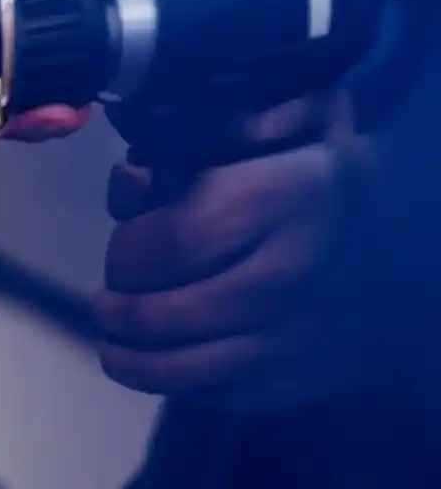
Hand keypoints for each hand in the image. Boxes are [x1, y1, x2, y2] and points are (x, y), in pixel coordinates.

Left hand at [95, 93, 390, 412]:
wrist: (414, 247)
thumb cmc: (322, 174)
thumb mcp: (283, 125)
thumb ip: (205, 135)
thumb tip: (131, 176)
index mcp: (281, 198)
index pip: (175, 240)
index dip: (127, 250)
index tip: (120, 245)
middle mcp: (288, 275)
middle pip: (165, 312)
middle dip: (119, 308)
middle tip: (108, 303)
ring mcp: (294, 337)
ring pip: (183, 368)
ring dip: (131, 359)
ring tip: (116, 343)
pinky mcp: (299, 382)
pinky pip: (217, 394)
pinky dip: (178, 381)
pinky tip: (165, 360)